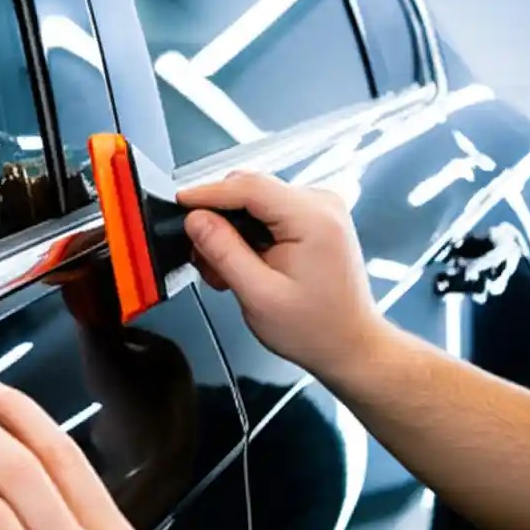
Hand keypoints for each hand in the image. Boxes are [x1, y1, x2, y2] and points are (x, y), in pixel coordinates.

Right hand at [177, 172, 386, 379]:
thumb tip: (196, 219)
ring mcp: (320, 209)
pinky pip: (268, 211)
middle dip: (218, 218)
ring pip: (255, 200)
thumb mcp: (258, 295)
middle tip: (204, 257)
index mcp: (313, 218)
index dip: (208, 193)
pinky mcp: (314, 218)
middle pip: (250, 189)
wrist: (349, 344)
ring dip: (232, 230)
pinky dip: (248, 233)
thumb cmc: (315, 328)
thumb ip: (223, 251)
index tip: (180, 202)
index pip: (249, 186)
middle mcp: (321, 205)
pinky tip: (245, 263)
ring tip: (226, 270)